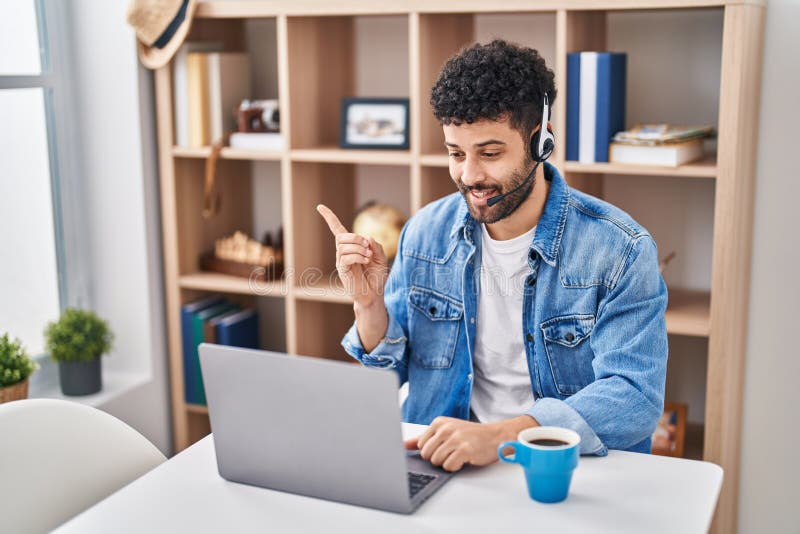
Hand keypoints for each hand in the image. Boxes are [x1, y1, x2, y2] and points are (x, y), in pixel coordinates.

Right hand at [316, 204, 389, 307]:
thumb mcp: (381, 258)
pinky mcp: (342, 271)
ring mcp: (341, 262)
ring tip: (368, 256)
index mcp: (351, 247)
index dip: (329, 218)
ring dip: (359, 248)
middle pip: (341, 236)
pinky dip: (357, 256)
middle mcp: (343, 253)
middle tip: (367, 247)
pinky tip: (366, 260)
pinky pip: (345, 257)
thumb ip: (377, 247)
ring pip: (343, 246)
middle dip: (355, 237)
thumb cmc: (377, 277)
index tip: (319, 206)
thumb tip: (367, 237)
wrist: (374, 294)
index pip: (337, 229)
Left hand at [404, 415, 537, 471]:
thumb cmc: (470, 435)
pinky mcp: (464, 450)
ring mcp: (455, 438)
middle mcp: (446, 428)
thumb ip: (424, 438)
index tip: (444, 447)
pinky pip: (449, 466)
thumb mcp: (446, 431)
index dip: (432, 451)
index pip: (421, 445)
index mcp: (439, 422)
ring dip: (447, 463)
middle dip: (437, 458)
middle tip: (451, 452)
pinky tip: (464, 459)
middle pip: (427, 455)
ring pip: (437, 462)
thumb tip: (404, 445)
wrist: (495, 436)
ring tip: (458, 455)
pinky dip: (455, 467)